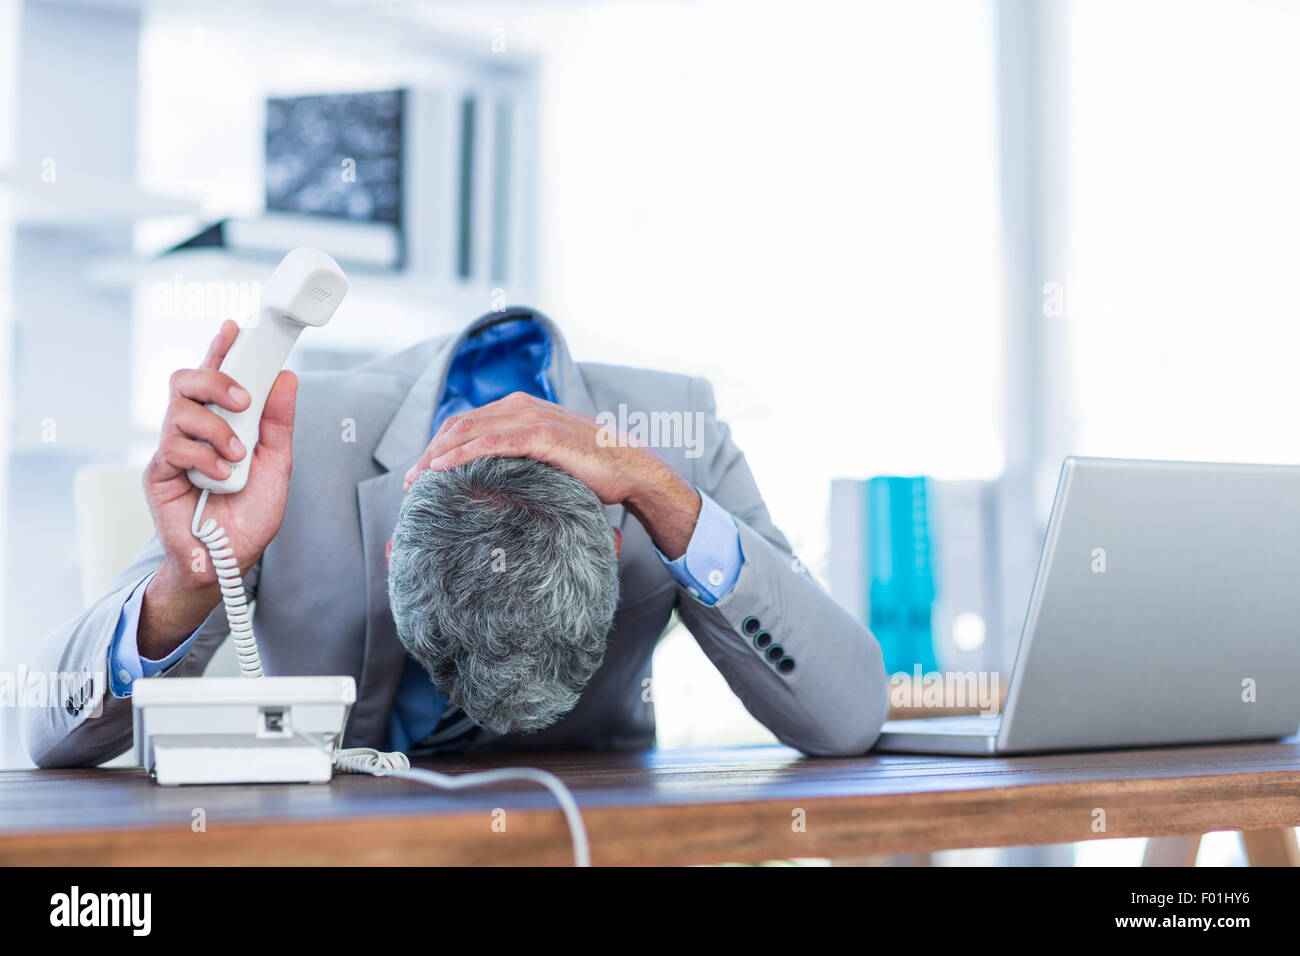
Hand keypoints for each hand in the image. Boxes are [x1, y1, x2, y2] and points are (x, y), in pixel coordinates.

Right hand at [138, 320, 297, 655]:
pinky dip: (204, 459)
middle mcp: (193, 430)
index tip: (235, 327)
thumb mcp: (276, 465)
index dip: (221, 348)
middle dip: (216, 380)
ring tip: (236, 457)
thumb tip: (287, 378)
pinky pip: (175, 447)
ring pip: (179, 410)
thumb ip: (279, 423)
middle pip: (186, 380)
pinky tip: (220, 478)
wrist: (230, 559)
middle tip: (243, 401)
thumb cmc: (249, 513)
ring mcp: (173, 449)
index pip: (216, 375)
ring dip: (216, 430)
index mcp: (221, 422)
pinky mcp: (159, 473)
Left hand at [403, 392, 700, 557]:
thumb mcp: (547, 460)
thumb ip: (519, 461)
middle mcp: (520, 407)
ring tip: (417, 480)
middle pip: (458, 425)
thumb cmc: (591, 469)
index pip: (465, 423)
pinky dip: (461, 455)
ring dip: (436, 456)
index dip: (437, 446)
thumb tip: (492, 486)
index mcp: (519, 408)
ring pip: (468, 432)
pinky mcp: (541, 435)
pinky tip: (442, 470)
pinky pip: (490, 443)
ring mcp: (530, 419)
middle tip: (409, 482)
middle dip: (429, 452)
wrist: (631, 468)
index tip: (420, 473)